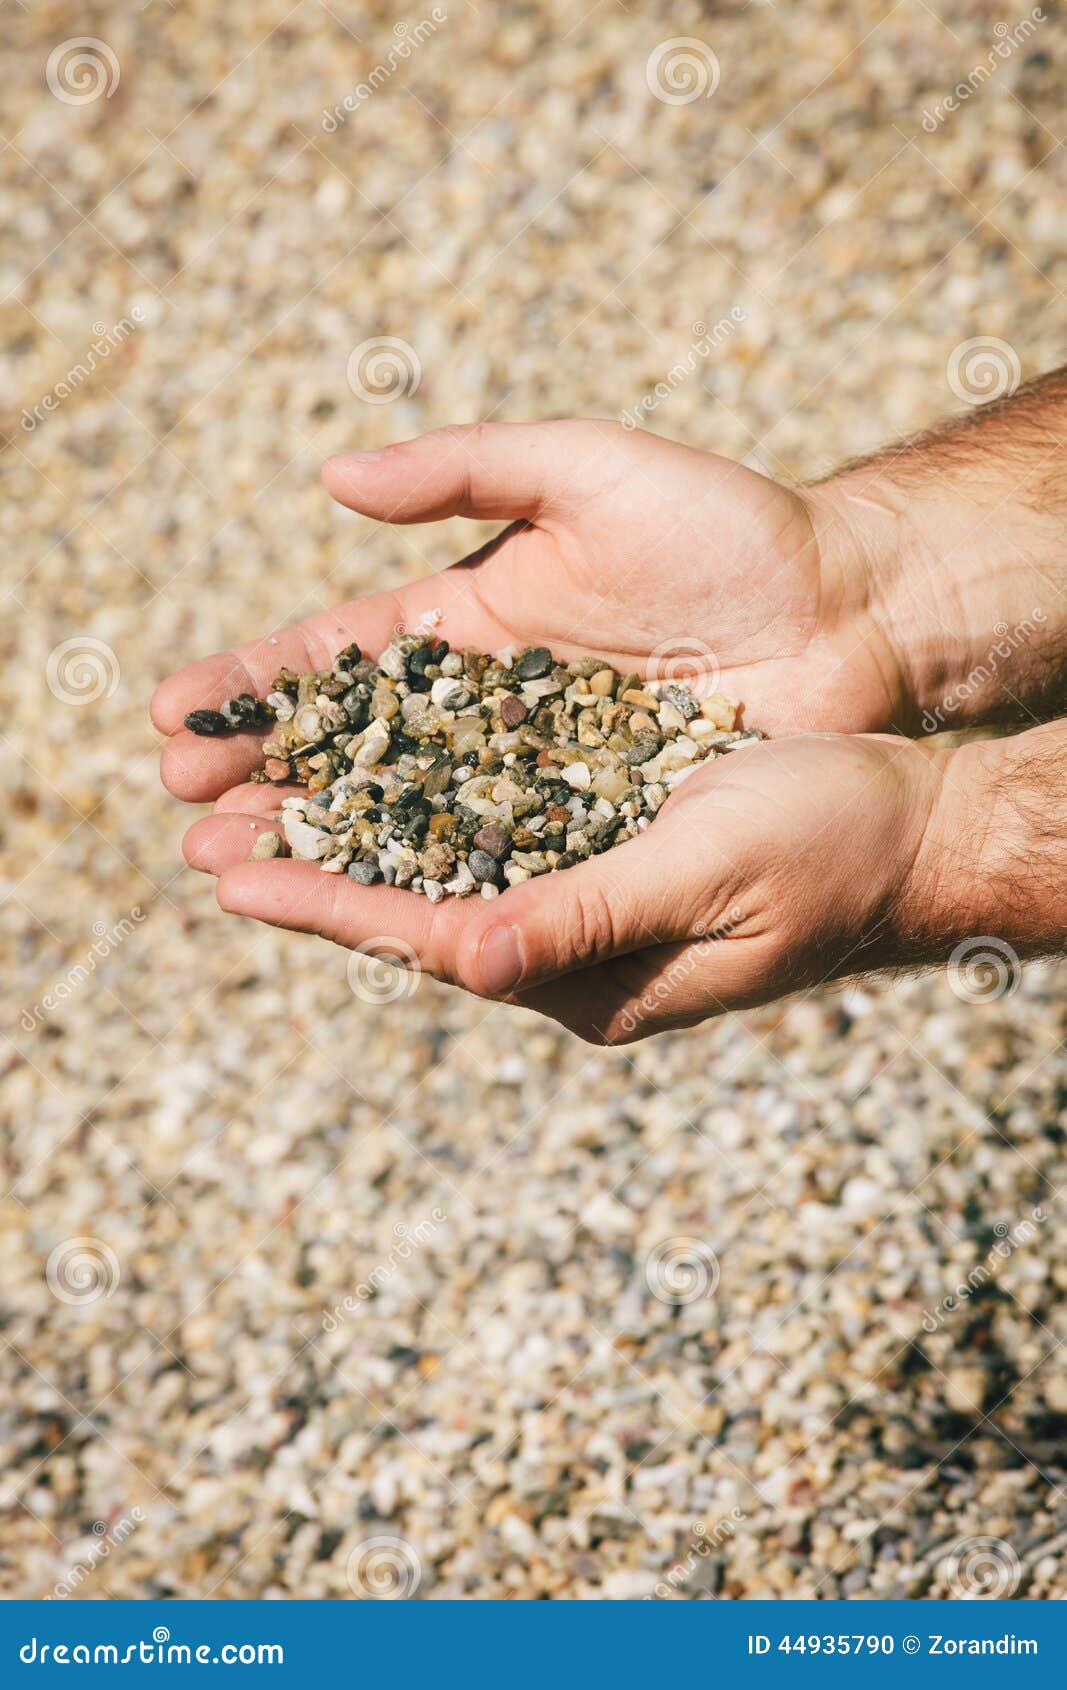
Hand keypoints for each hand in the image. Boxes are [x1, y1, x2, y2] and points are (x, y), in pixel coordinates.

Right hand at [152, 419, 907, 811]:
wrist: (848, 612)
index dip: (254, 682)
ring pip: (404, 811)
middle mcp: (484, 700)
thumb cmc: (726, 529)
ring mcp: (531, 770)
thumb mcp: (590, 469)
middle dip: (262, 775)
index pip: (336, 652)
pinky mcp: (585, 824)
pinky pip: (490, 857)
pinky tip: (358, 905)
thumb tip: (329, 480)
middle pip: (350, 745)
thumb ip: (465, 466)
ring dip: (317, 837)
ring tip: (231, 867)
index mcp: (467, 613)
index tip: (172, 711)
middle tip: (182, 811)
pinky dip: (421, 878)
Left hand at [176, 727, 943, 1043]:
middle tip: (196, 828)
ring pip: (436, 859)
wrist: (903, 823)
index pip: (431, 939)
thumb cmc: (824, 849)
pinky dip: (418, 790)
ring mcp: (579, 894)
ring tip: (250, 791)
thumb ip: (584, 915)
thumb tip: (466, 960)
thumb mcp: (704, 873)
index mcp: (588, 978)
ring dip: (347, 824)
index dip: (329, 903)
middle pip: (411, 905)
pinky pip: (485, 820)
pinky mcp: (595, 840)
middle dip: (309, 866)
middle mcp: (568, 945)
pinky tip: (363, 760)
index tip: (231, 875)